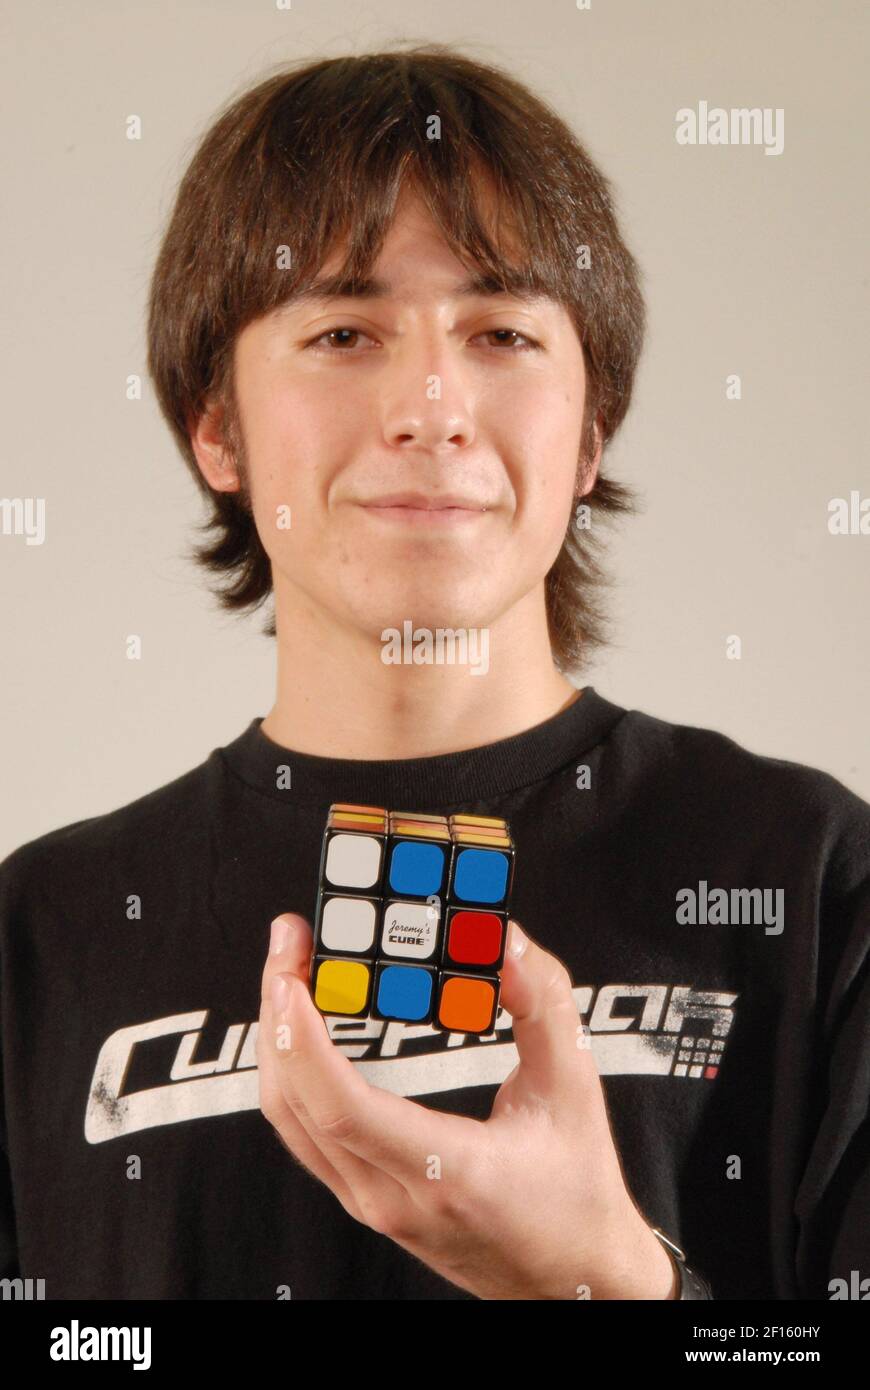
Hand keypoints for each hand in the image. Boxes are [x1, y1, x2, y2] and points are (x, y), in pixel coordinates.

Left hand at [257, 912, 677, 1299]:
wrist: (575, 1277)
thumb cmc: (579, 1191)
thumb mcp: (576, 1088)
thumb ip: (544, 1005)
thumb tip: (507, 943)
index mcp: (446, 1172)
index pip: (340, 1107)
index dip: (303, 1039)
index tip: (291, 975)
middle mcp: (392, 1196)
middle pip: (294, 1105)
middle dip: (277, 1015)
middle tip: (288, 942)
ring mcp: (371, 1204)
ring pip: (288, 1120)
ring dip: (278, 1041)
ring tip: (290, 970)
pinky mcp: (365, 1200)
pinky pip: (304, 1133)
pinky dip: (292, 1072)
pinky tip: (305, 1025)